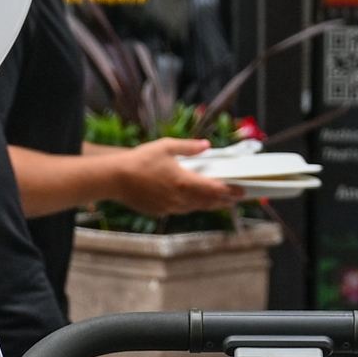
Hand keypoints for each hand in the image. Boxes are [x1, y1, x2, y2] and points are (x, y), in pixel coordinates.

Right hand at [111, 138, 235, 215]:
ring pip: (195, 208)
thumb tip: (206, 145)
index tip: (242, 191)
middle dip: (224, 201)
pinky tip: (192, 201)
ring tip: (219, 202)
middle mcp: (180, 198)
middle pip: (208, 202)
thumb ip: (189, 147)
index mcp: (184, 181)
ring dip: (209, 205)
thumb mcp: (166, 146)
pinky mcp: (160, 211)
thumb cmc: (140, 160)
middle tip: (235, 199)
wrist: (115, 178)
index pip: (215, 190)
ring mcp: (170, 207)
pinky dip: (191, 206)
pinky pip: (180, 210)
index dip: (230, 192)